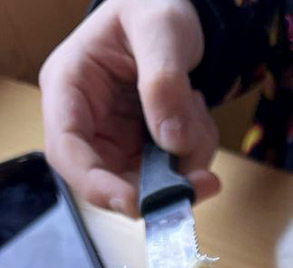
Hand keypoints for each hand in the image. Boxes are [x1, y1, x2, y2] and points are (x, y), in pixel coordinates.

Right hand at [39, 0, 219, 216]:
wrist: (172, 11)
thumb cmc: (153, 7)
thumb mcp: (160, 27)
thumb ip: (164, 81)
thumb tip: (171, 139)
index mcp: (68, 87)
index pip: (67, 152)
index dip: (97, 187)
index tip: (137, 203)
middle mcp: (88, 122)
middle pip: (111, 181)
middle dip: (160, 185)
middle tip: (205, 181)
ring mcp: (117, 141)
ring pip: (150, 183)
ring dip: (186, 163)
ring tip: (197, 108)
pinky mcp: (144, 151)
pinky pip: (173, 173)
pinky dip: (195, 155)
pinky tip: (196, 116)